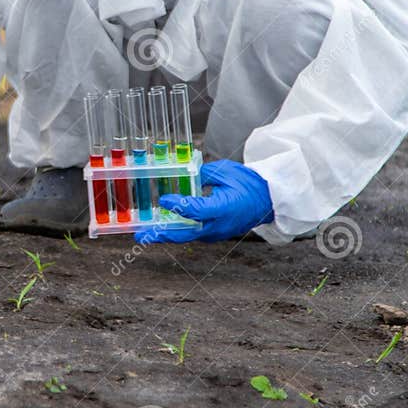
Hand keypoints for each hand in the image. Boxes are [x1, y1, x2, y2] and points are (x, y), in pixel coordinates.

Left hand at [136, 160, 273, 243]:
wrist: (266, 199)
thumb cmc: (247, 183)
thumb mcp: (225, 171)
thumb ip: (202, 174)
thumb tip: (182, 174)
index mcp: (223, 209)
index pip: (196, 210)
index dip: (177, 205)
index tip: (163, 198)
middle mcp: (218, 225)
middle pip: (185, 233)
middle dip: (162, 234)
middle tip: (141, 235)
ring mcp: (216, 232)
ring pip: (186, 235)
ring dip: (166, 234)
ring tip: (146, 234)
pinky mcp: (213, 233)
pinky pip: (192, 233)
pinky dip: (176, 231)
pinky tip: (162, 227)